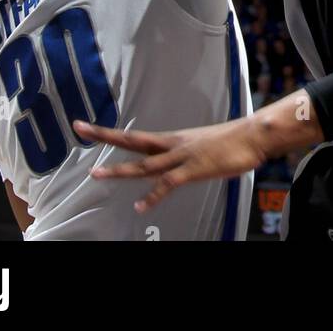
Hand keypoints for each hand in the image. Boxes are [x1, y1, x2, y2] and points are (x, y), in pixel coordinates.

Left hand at [74, 89, 323, 212]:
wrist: (253, 135)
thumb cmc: (231, 141)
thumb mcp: (201, 146)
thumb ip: (185, 155)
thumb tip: (177, 163)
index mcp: (172, 139)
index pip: (134, 136)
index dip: (109, 132)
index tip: (86, 126)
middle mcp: (171, 144)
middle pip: (132, 140)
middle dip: (104, 136)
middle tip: (79, 127)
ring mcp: (181, 156)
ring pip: (144, 164)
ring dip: (120, 170)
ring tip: (96, 174)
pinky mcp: (194, 169)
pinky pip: (169, 184)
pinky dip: (154, 195)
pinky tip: (141, 206)